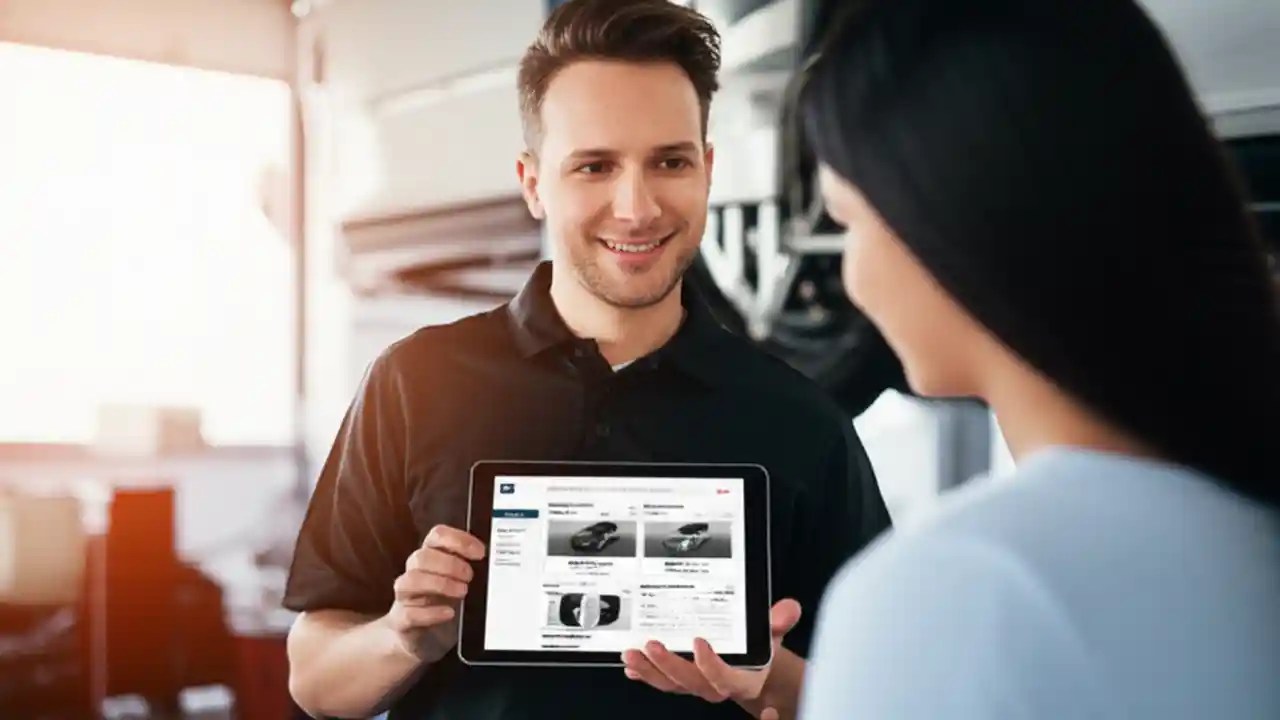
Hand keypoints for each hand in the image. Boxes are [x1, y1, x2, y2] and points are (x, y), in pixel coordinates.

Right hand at [383, 524, 484, 661]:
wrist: (418, 637)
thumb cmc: (442, 602)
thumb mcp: (458, 583)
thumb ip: (469, 570)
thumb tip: (496, 562)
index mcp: (430, 557)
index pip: (437, 536)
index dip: (458, 540)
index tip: (480, 553)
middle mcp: (414, 572)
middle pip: (422, 557)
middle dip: (450, 564)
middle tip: (470, 576)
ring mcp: (405, 597)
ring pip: (410, 581)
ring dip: (439, 584)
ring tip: (462, 592)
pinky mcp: (402, 620)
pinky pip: (409, 613)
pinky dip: (430, 613)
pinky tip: (448, 613)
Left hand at [622, 599, 801, 718]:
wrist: (751, 664)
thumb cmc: (759, 648)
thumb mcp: (772, 633)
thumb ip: (779, 621)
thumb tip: (788, 609)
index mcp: (741, 679)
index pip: (725, 678)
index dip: (711, 665)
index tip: (699, 642)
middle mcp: (715, 686)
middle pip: (689, 682)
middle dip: (668, 665)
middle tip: (652, 644)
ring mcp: (695, 684)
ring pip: (670, 683)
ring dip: (649, 670)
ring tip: (631, 654)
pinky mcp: (679, 680)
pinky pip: (660, 681)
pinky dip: (644, 674)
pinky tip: (630, 665)